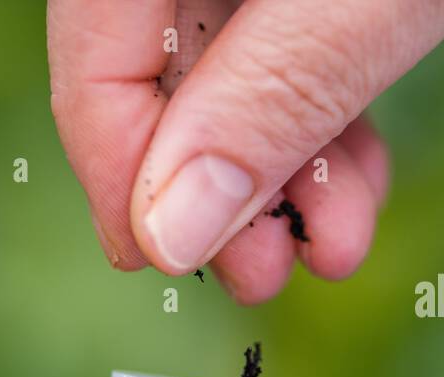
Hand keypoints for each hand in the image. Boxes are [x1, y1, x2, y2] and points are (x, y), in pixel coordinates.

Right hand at [48, 0, 443, 303]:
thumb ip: (272, 99)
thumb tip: (174, 225)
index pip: (93, 54)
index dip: (122, 173)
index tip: (168, 258)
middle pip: (157, 67)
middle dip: (219, 187)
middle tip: (259, 270)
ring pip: (226, 64)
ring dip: (278, 167)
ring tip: (329, 239)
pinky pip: (285, 38)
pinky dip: (319, 112)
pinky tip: (350, 174)